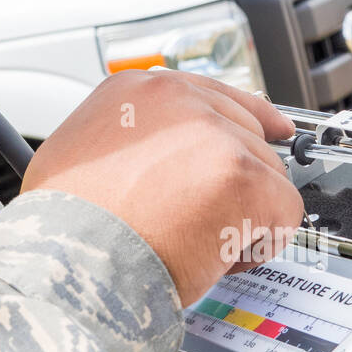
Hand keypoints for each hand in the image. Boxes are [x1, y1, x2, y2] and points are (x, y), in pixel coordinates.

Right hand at [21, 70, 303, 306]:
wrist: (70, 262)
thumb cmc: (66, 225)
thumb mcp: (78, 154)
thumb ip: (126, 139)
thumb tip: (152, 156)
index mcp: (138, 89)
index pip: (213, 94)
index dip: (240, 125)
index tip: (270, 133)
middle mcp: (179, 100)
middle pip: (248, 134)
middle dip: (233, 181)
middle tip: (196, 219)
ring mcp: (215, 135)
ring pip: (268, 175)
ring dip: (243, 214)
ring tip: (193, 241)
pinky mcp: (243, 176)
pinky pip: (285, 211)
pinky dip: (261, 243)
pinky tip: (216, 254)